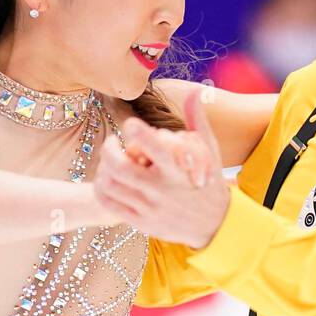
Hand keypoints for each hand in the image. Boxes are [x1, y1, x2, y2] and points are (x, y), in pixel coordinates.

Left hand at [94, 88, 230, 247]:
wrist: (213, 225)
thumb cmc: (208, 182)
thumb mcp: (208, 152)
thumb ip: (197, 120)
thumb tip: (194, 90)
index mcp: (176, 170)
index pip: (154, 147)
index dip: (138, 132)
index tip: (130, 125)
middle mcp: (161, 189)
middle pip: (120, 166)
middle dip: (110, 149)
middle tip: (112, 143)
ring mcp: (149, 207)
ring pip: (111, 185)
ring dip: (104, 168)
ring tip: (109, 160)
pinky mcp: (141, 222)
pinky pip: (110, 204)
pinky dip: (102, 188)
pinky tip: (108, 179)